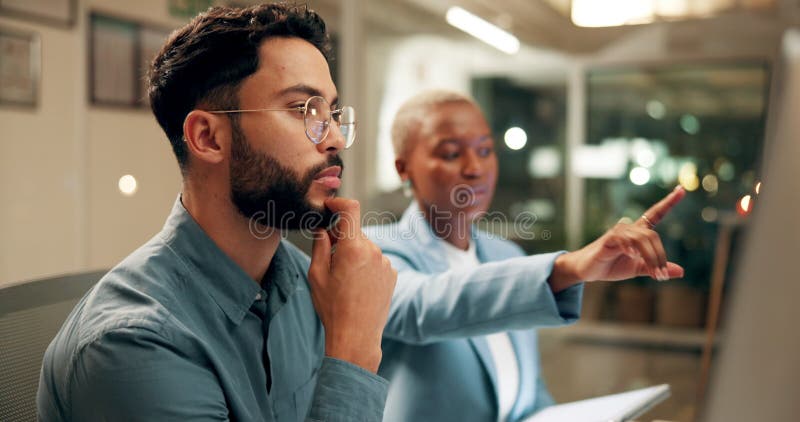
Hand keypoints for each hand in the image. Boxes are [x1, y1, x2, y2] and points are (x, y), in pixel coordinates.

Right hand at [307, 198, 396, 372]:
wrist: (357, 336)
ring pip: (365, 248)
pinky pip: (375, 261)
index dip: (338, 203)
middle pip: (355, 232)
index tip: (329, 207)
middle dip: (341, 238)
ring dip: (354, 254)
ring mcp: (385, 263)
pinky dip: (365, 266)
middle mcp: (374, 251)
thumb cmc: (333, 308)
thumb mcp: (317, 275)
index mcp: (353, 248)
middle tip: (329, 257)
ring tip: (344, 280)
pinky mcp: (392, 274)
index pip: (350, 209)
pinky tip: (357, 286)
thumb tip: (324, 228)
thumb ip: (320, 245)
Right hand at [549, 186, 685, 291]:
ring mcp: (618, 233)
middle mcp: (629, 229)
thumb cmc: (611, 265)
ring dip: (651, 258)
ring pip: (641, 239)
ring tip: (654, 275)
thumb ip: (656, 267)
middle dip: (660, 256)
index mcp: (637, 233)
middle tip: (661, 276)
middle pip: (652, 236)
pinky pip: (622, 239)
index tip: (682, 189)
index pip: (655, 214)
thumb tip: (681, 272)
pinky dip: (630, 247)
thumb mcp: (637, 268)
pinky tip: (632, 255)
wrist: (587, 271)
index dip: (668, 202)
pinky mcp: (607, 240)